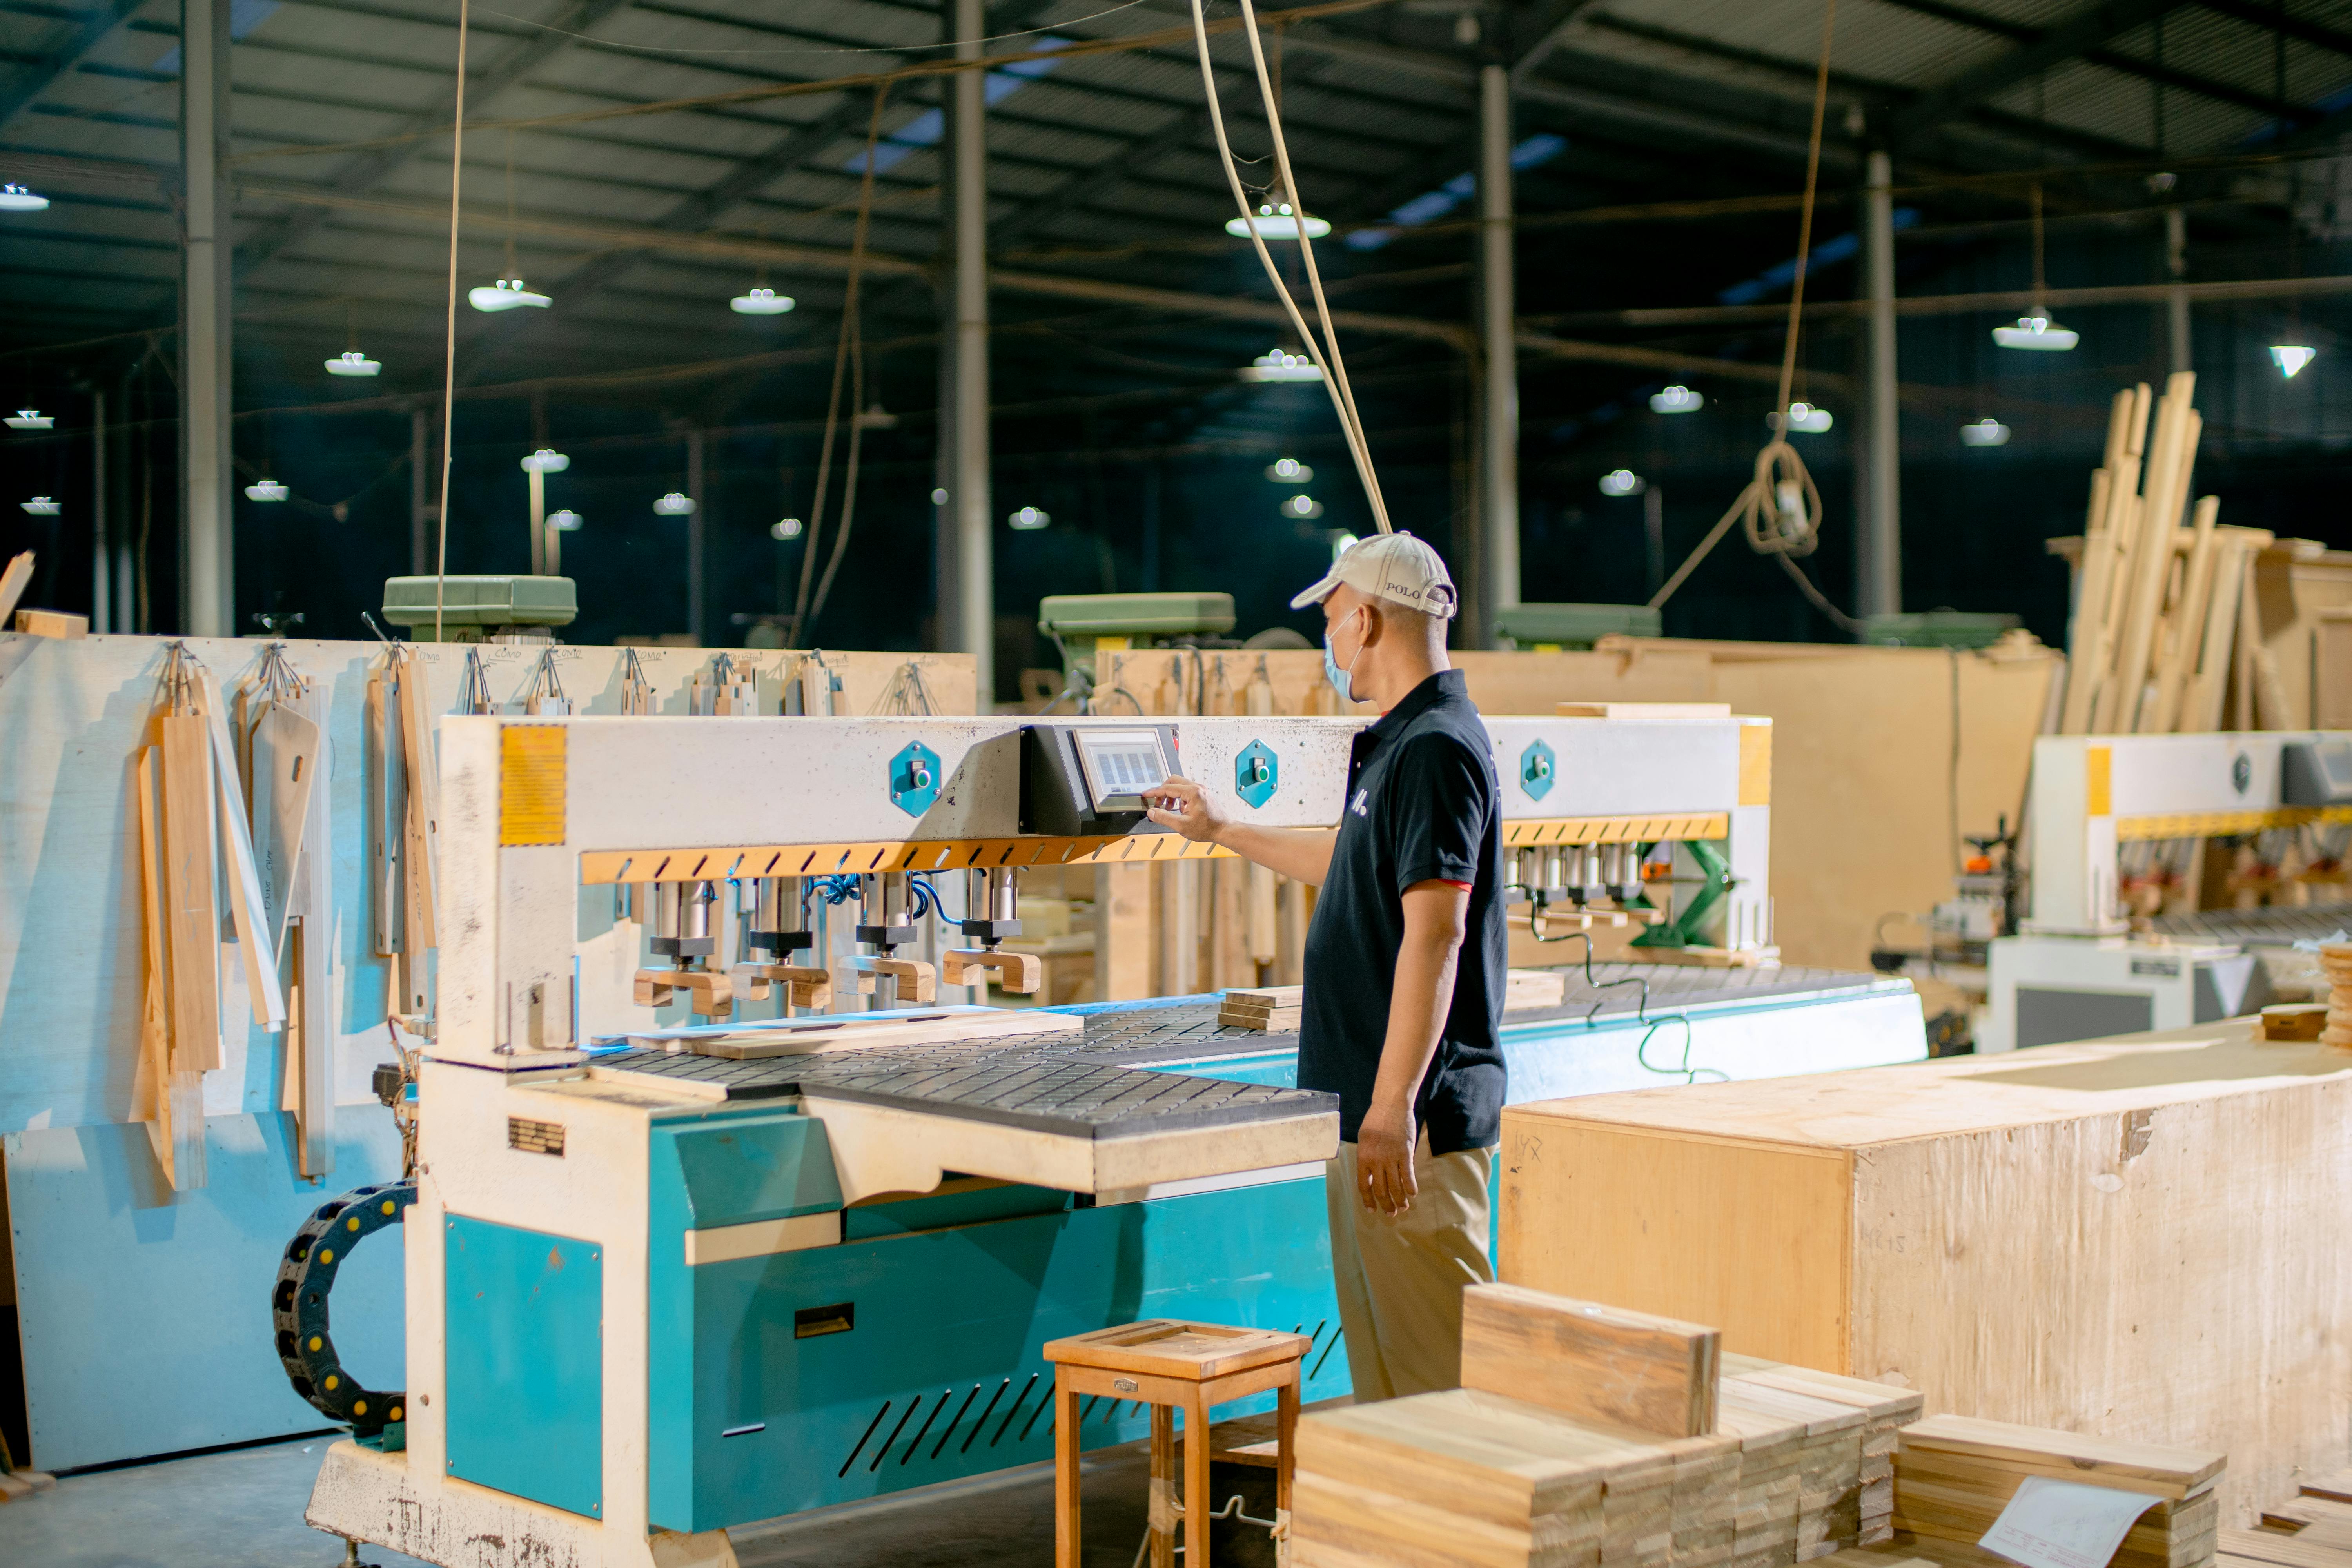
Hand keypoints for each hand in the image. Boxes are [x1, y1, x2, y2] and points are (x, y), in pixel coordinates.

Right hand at [1144, 775, 1223, 844]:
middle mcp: (1197, 787)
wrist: (1223, 830)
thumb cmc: (1207, 828)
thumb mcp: (1181, 825)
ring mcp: (1200, 790)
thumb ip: (1164, 818)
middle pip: (1173, 781)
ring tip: (1168, 809)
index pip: (1168, 788)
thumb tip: (1152, 812)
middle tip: (1157, 803)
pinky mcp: (1202, 794)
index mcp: (1192, 792)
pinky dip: (1178, 798)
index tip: (1145, 795)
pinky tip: (1179, 810)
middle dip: (1162, 791)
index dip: (1154, 792)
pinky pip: (1186, 790)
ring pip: (1179, 785)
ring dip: (1170, 795)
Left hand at [1355, 1097, 1418, 1216]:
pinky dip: (1411, 1187)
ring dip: (1400, 1200)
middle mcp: (1376, 1160)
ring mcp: (1391, 1158)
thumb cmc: (1375, 1121)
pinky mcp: (1405, 1153)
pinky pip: (1408, 1175)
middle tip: (1391, 1214)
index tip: (1372, 1211)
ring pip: (1396, 1186)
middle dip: (1386, 1205)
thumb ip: (1366, 1159)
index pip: (1364, 1186)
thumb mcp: (1364, 1140)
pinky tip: (1413, 1194)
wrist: (1390, 1105)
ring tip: (1403, 1208)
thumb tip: (1370, 1178)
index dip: (1368, 1201)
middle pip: (1381, 1190)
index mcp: (1362, 1157)